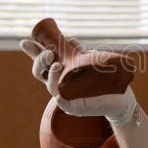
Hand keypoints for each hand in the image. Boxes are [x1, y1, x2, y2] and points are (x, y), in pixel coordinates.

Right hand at [19, 39, 136, 123]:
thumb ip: (78, 51)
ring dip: (50, 74)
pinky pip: (63, 103)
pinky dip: (59, 96)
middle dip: (40, 61)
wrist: (121, 95)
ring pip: (50, 86)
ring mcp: (65, 97)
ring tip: (55, 63)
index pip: (42, 62)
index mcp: (60, 73)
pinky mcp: (75, 108)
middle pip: (40, 73)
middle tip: (49, 52)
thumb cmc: (103, 77)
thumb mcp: (89, 60)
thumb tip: (68, 39)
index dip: (33, 53)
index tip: (25, 42)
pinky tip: (58, 90)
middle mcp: (59, 85)